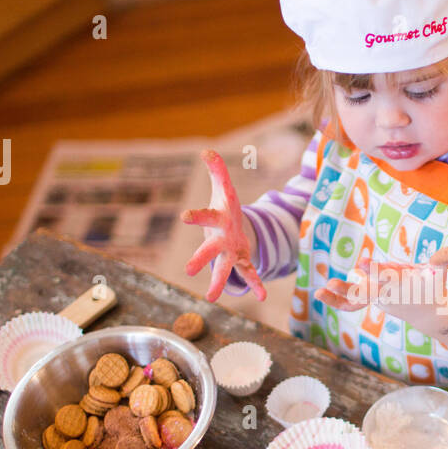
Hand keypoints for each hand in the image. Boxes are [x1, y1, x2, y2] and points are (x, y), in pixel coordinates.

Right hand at [180, 150, 265, 300]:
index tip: (184, 217)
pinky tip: (262, 297)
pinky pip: (249, 274)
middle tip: (188, 270)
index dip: (195, 216)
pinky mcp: (242, 260)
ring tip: (211, 298)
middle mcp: (218, 240)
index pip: (205, 216)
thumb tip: (207, 151)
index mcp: (216, 220)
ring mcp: (229, 253)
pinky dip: (256, 284)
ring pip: (223, 268)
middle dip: (200, 259)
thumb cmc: (224, 206)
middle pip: (208, 250)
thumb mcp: (224, 187)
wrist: (229, 229)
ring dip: (217, 282)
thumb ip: (218, 170)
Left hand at [317, 245, 447, 311]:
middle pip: (364, 292)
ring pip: (354, 300)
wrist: (428, 312)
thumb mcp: (439, 273)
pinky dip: (339, 301)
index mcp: (400, 285)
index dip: (375, 270)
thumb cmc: (432, 286)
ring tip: (319, 292)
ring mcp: (377, 298)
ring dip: (337, 297)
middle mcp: (386, 293)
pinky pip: (353, 304)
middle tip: (329, 284)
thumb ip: (442, 261)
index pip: (386, 277)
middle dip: (348, 289)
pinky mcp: (372, 299)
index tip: (362, 263)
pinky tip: (322, 294)